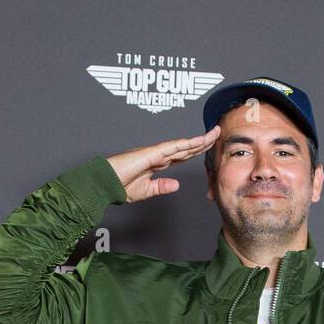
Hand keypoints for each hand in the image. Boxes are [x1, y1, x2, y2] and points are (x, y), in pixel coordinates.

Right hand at [106, 125, 221, 201]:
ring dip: (199, 139)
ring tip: (214, 133)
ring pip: (182, 145)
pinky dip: (185, 144)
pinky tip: (197, 140)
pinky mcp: (151, 153)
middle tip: (218, 132)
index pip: (182, 156)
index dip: (197, 150)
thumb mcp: (146, 190)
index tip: (209, 146)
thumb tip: (176, 185)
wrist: (106, 184)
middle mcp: (158, 155)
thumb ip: (161, 187)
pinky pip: (172, 148)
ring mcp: (155, 152)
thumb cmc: (120, 187)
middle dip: (203, 141)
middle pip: (186, 147)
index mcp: (158, 163)